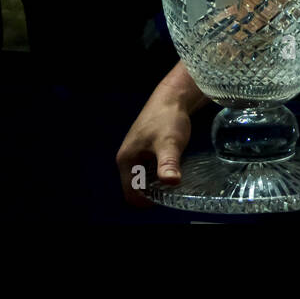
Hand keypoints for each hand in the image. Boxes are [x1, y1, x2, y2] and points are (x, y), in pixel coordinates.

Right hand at [115, 81, 194, 206]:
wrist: (173, 97)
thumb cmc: (168, 119)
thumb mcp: (170, 144)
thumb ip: (168, 164)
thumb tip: (171, 182)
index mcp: (126, 160)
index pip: (130, 193)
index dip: (146, 201)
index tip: (165, 198)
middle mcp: (127, 158)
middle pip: (135, 187)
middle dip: (151, 193)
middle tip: (171, 190)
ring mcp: (135, 152)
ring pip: (143, 178)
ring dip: (155, 183)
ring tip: (172, 179)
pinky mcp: (145, 148)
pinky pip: (148, 169)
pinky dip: (158, 173)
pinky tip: (172, 169)